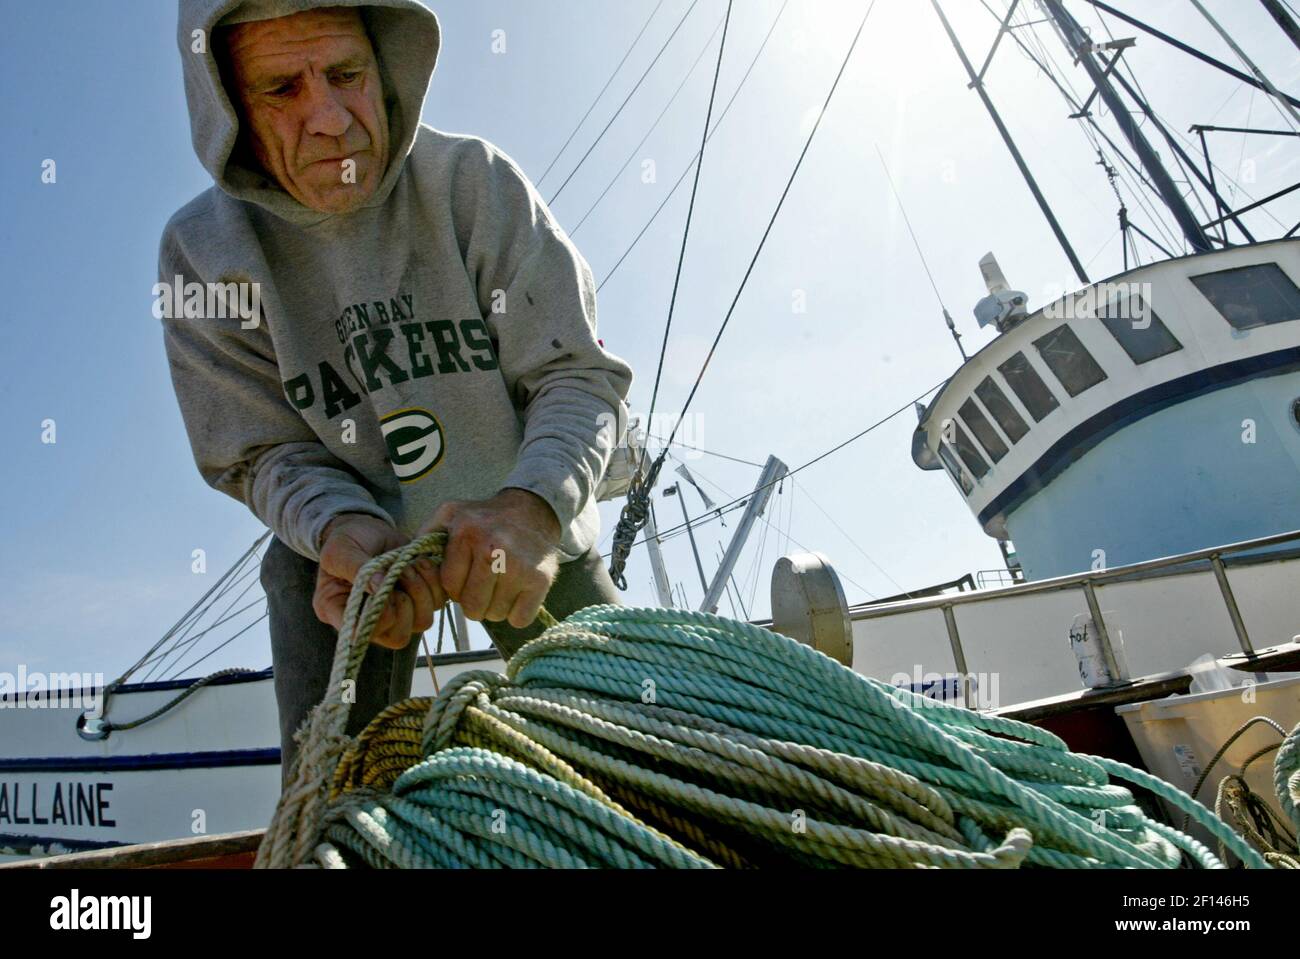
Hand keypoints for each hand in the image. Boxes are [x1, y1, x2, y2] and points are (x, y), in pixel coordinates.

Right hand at [313, 514, 444, 649]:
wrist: (367, 530)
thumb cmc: (345, 541)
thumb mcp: (341, 551)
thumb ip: (356, 568)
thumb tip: (379, 586)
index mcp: (342, 614)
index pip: (360, 636)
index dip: (378, 617)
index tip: (381, 589)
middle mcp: (371, 621)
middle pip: (398, 637)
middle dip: (404, 604)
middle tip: (400, 573)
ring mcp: (398, 613)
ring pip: (422, 622)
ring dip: (420, 591)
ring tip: (409, 566)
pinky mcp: (418, 599)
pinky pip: (437, 602)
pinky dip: (433, 581)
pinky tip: (419, 562)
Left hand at [422, 489, 560, 628]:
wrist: (533, 510)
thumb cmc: (486, 517)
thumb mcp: (450, 513)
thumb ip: (425, 534)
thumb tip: (406, 562)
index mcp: (467, 534)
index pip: (450, 587)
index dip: (456, 587)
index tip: (466, 576)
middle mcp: (493, 550)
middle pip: (472, 606)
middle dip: (474, 601)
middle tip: (484, 584)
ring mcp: (519, 566)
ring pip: (495, 615)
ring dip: (495, 607)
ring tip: (501, 585)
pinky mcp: (541, 580)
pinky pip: (519, 619)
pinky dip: (517, 613)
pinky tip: (517, 593)